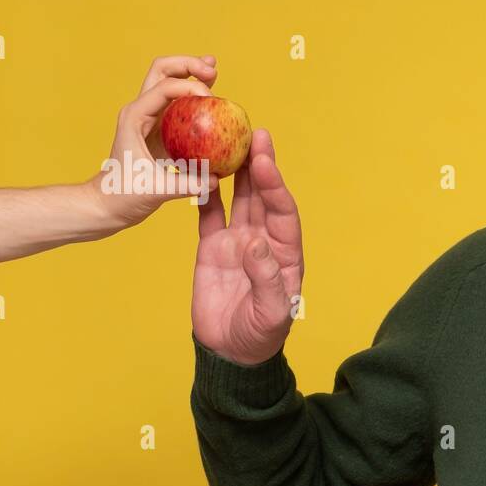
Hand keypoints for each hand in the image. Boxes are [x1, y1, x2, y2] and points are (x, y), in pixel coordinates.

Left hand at [91, 54, 219, 228]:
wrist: (107, 203)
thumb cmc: (123, 195)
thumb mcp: (155, 190)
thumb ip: (186, 184)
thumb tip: (215, 180)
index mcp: (135, 118)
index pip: (164, 88)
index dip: (190, 87)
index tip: (212, 100)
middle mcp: (141, 111)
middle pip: (162, 70)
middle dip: (188, 64)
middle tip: (213, 68)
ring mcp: (150, 119)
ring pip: (168, 81)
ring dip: (191, 73)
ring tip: (214, 69)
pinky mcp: (159, 130)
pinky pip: (178, 105)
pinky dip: (194, 95)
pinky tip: (211, 99)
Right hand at [192, 129, 303, 365]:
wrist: (230, 352)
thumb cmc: (260, 336)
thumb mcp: (271, 313)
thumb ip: (267, 279)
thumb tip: (255, 245)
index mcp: (286, 254)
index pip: (283, 213)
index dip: (275, 186)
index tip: (265, 162)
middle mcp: (264, 241)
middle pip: (263, 196)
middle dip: (260, 165)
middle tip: (255, 133)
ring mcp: (238, 242)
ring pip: (238, 199)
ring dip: (237, 172)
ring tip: (229, 140)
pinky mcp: (212, 248)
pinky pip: (209, 215)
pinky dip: (205, 194)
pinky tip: (200, 170)